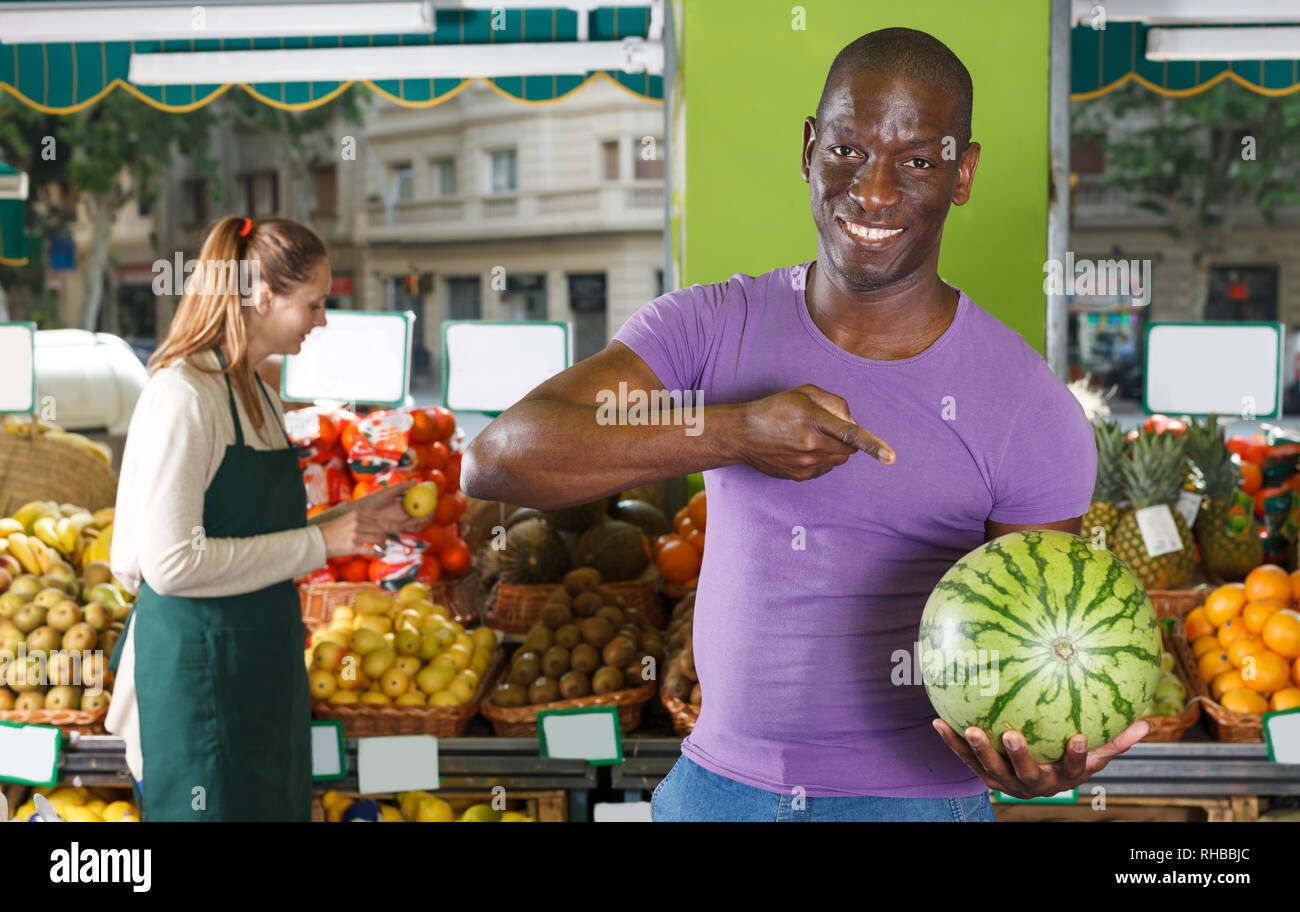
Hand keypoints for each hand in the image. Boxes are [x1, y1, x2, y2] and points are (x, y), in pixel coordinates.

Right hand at [319, 510, 388, 558]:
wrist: (317, 541)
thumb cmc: (331, 532)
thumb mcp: (346, 520)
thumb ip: (359, 521)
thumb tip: (374, 527)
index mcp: (356, 515)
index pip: (376, 521)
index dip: (381, 529)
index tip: (381, 534)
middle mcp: (357, 523)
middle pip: (380, 530)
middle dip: (383, 537)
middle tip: (383, 543)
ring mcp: (355, 534)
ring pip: (378, 539)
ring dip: (383, 545)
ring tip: (382, 548)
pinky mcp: (353, 547)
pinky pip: (372, 551)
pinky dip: (379, 554)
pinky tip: (382, 555)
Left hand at [354, 479, 430, 535]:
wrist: (362, 512)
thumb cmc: (373, 500)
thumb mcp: (389, 491)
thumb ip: (402, 487)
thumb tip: (416, 481)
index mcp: (402, 504)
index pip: (417, 504)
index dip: (426, 502)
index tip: (433, 498)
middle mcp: (402, 514)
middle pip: (419, 515)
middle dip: (429, 512)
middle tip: (434, 507)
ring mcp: (400, 521)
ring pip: (417, 522)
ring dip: (425, 519)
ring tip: (430, 513)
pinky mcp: (396, 528)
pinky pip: (410, 526)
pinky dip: (417, 523)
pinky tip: (422, 518)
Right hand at [736, 384, 893, 479]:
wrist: (742, 435)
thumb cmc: (774, 408)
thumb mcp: (804, 393)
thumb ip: (834, 402)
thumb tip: (853, 421)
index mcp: (812, 420)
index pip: (850, 433)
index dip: (873, 445)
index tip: (891, 457)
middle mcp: (809, 445)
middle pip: (848, 450)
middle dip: (846, 440)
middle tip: (827, 428)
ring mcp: (804, 464)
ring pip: (838, 461)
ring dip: (834, 450)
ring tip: (810, 437)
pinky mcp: (799, 476)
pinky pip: (824, 470)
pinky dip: (821, 459)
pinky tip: (801, 449)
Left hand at [932, 719, 1149, 799]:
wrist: (1035, 781)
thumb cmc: (1067, 761)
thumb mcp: (1093, 756)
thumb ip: (1115, 740)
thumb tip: (1147, 723)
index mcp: (1061, 777)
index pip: (1073, 768)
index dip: (1075, 755)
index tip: (1077, 736)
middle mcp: (1033, 783)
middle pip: (1025, 773)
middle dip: (1018, 755)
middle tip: (1010, 735)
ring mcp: (1005, 781)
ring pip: (990, 769)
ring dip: (979, 750)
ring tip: (970, 729)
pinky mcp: (983, 775)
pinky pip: (964, 758)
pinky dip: (950, 741)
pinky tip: (938, 720)